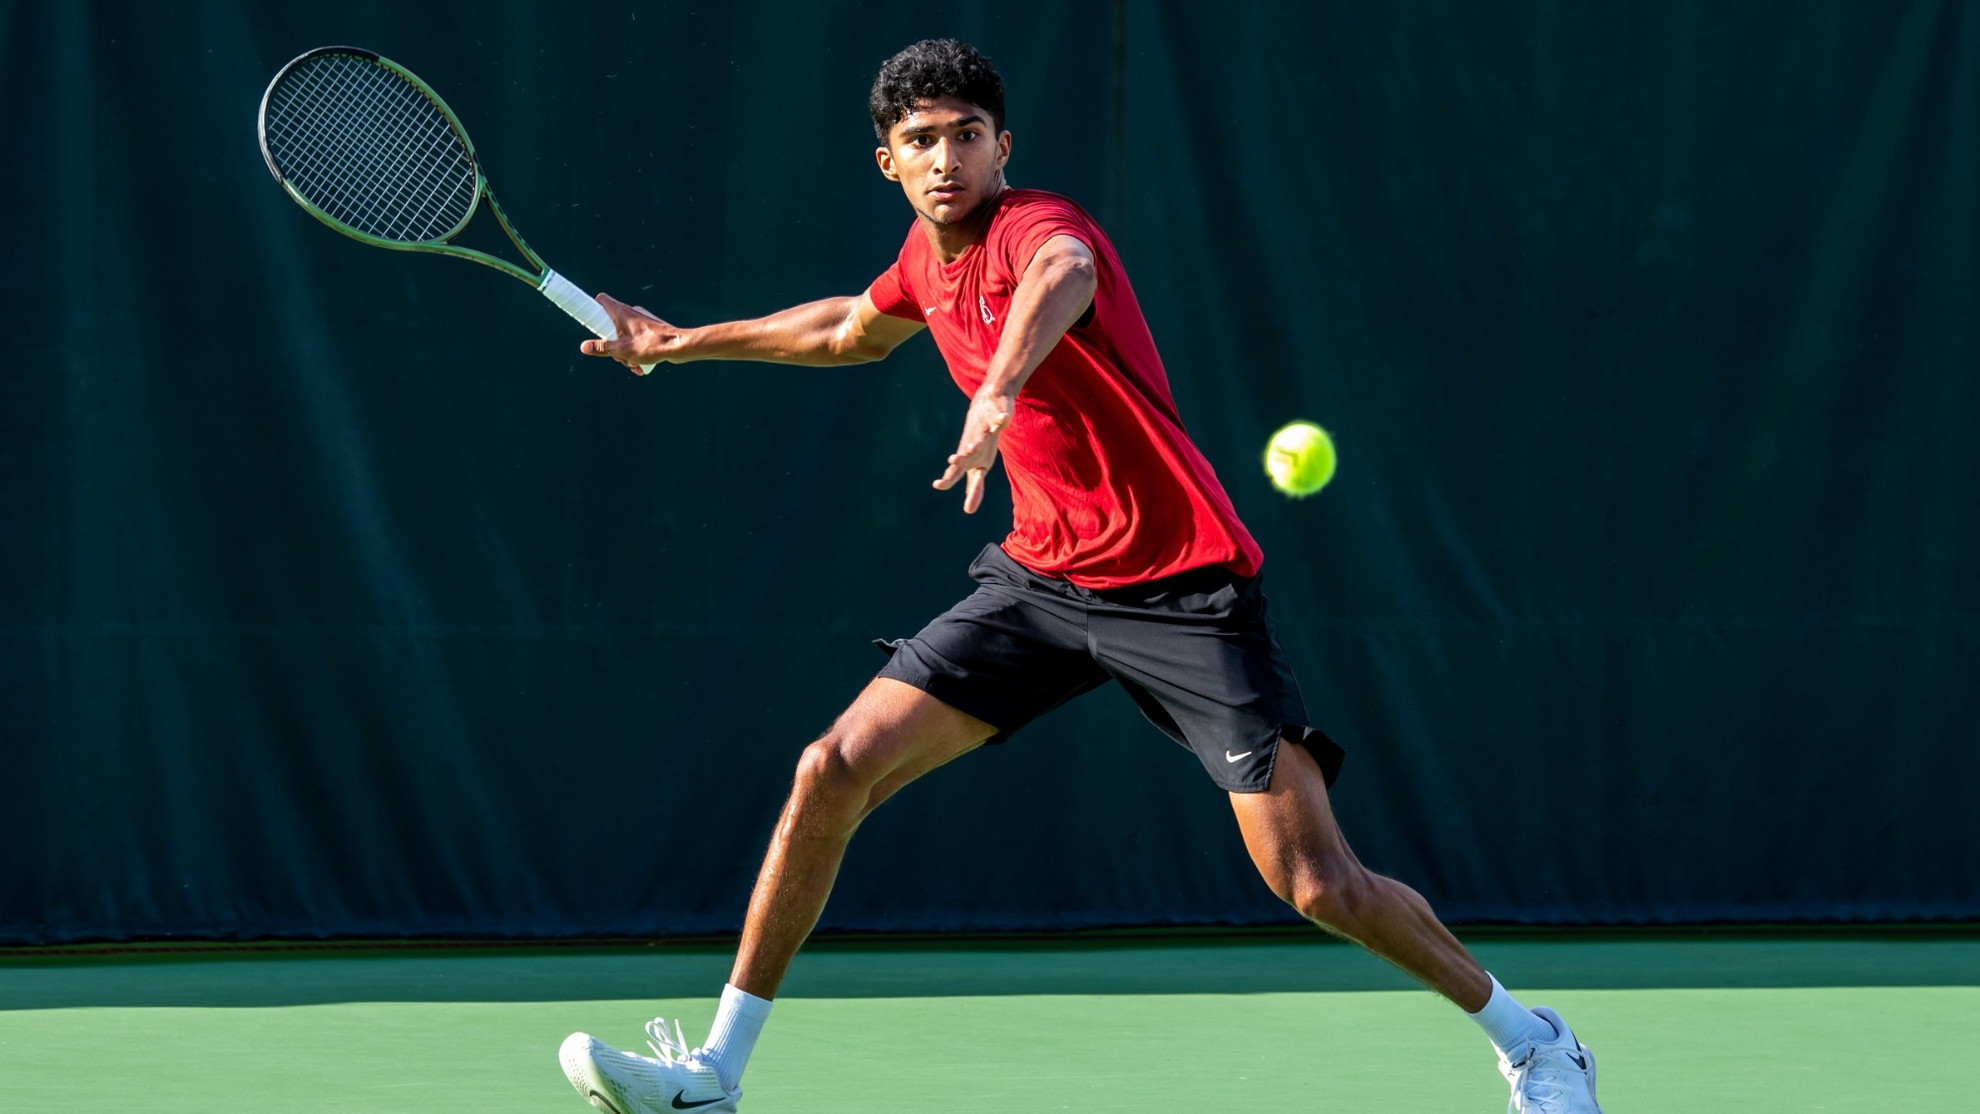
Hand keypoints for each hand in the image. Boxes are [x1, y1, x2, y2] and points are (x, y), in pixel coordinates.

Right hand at [579, 292, 678, 374]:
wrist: (679, 346)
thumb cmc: (651, 345)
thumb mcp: (622, 350)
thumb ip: (602, 348)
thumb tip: (583, 347)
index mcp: (621, 312)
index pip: (601, 300)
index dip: (592, 308)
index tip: (588, 321)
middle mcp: (631, 313)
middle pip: (611, 325)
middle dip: (612, 344)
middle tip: (619, 357)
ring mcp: (641, 321)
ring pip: (624, 336)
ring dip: (626, 353)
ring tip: (634, 364)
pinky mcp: (650, 330)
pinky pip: (636, 341)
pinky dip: (636, 353)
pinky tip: (641, 367)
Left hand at [933, 392, 1012, 513]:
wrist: (985, 408)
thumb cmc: (979, 444)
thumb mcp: (978, 467)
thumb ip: (974, 488)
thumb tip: (969, 512)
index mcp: (970, 461)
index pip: (958, 474)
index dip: (949, 479)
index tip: (937, 485)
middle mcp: (973, 448)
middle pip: (965, 456)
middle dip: (960, 460)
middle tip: (953, 461)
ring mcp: (984, 433)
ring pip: (979, 439)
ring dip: (976, 444)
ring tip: (972, 448)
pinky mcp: (995, 420)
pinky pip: (999, 420)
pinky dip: (1000, 420)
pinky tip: (1003, 419)